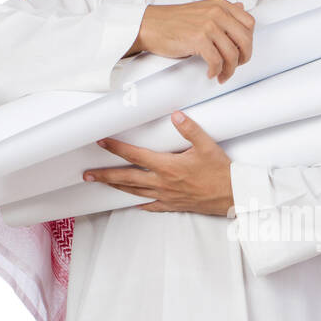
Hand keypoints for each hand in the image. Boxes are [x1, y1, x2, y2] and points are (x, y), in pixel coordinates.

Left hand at [84, 112, 234, 215]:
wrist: (233, 196)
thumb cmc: (221, 172)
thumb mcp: (207, 146)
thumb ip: (190, 130)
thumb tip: (175, 115)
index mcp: (168, 166)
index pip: (135, 156)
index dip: (116, 148)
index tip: (101, 142)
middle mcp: (163, 183)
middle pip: (127, 178)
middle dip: (106, 175)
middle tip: (87, 175)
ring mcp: (167, 196)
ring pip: (135, 192)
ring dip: (116, 188)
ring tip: (101, 185)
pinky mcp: (174, 205)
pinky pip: (153, 205)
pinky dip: (140, 204)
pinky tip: (133, 203)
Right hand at [130, 0, 254, 81]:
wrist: (150, 25)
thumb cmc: (174, 21)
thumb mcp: (203, 9)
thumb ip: (223, 11)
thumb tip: (242, 8)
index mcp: (221, 5)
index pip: (250, 23)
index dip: (248, 41)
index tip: (240, 52)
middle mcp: (217, 13)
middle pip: (245, 40)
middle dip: (243, 58)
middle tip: (235, 67)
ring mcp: (208, 25)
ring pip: (232, 53)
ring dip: (229, 70)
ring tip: (222, 75)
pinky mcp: (198, 39)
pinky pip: (216, 61)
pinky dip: (216, 71)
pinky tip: (210, 73)